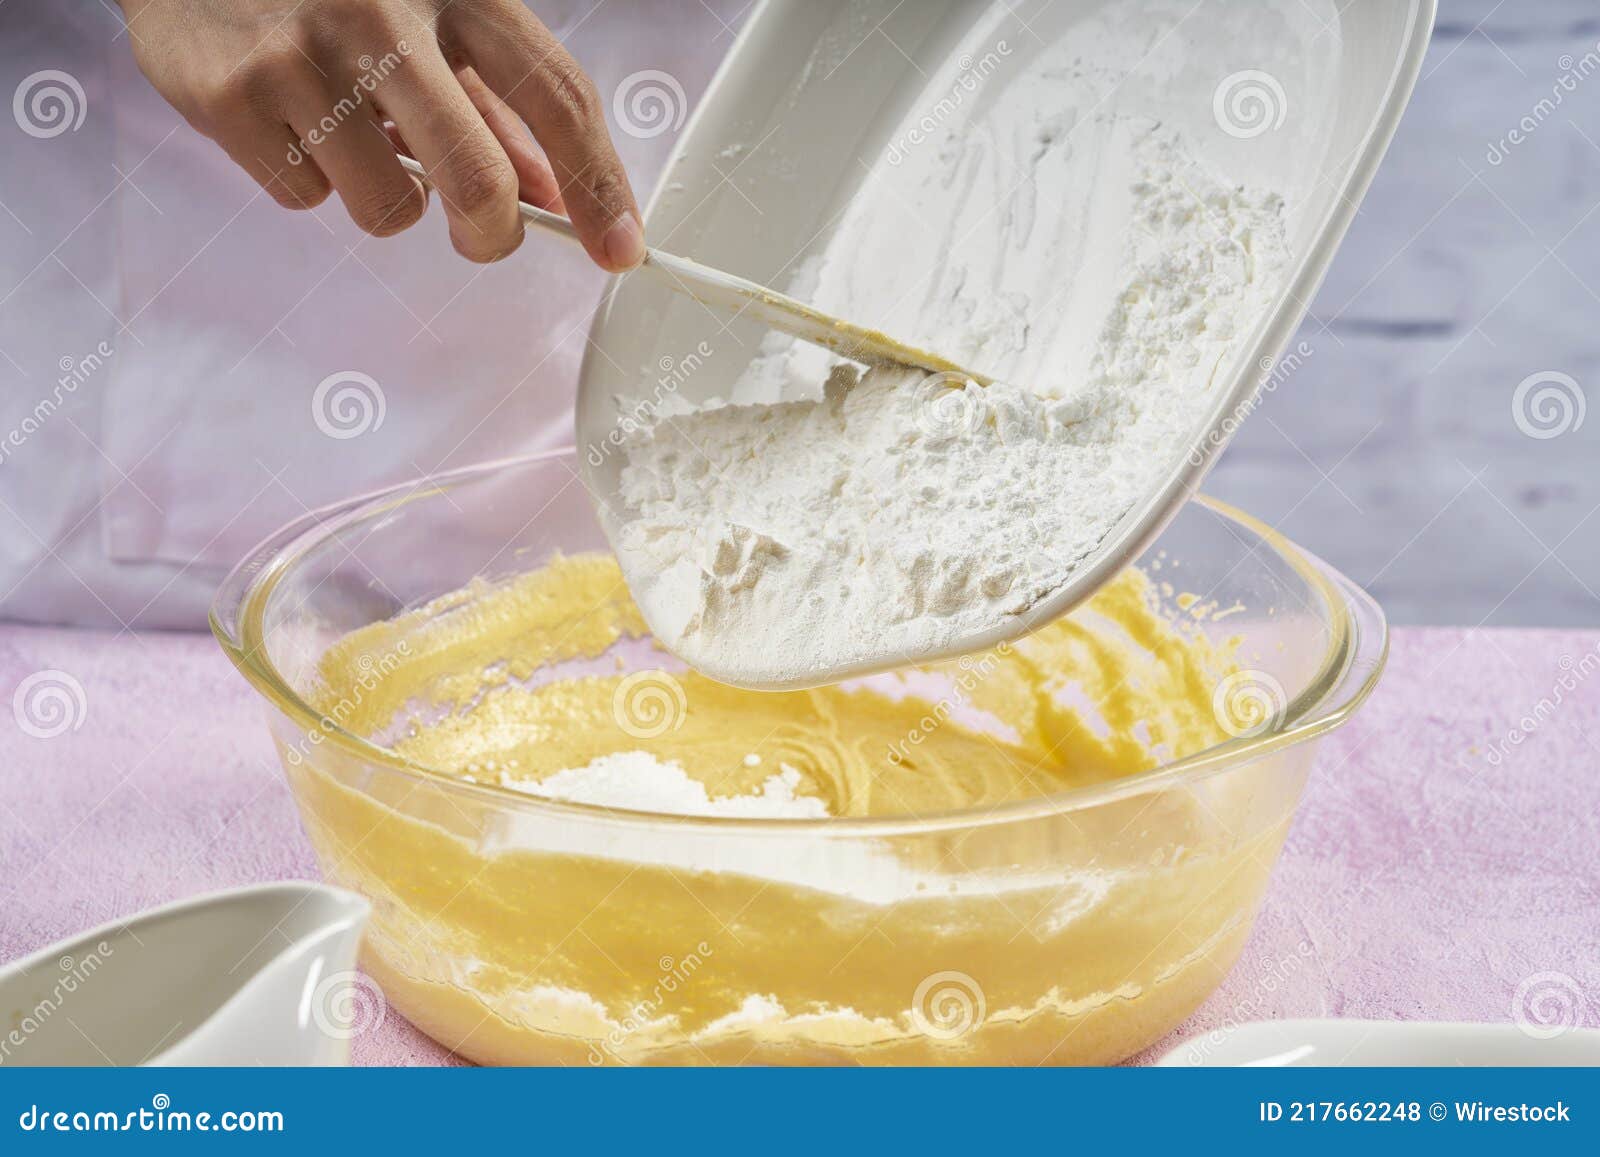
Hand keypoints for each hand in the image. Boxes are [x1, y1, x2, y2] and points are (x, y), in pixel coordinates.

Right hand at [118, 0, 644, 268]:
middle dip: (492, 233)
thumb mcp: (431, 18)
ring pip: (390, 208)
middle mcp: (384, 12)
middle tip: (484, 236)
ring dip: (386, 199)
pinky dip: (310, 178)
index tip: (622, 248)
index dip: (599, 185)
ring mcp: (302, 54)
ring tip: (352, 136)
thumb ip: (498, 106)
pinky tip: (290, 117)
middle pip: (478, 176)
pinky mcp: (233, 95)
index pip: (557, 97)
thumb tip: (555, 199)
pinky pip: (308, 198)